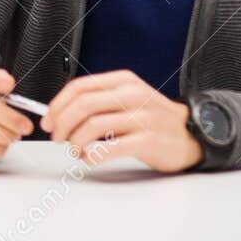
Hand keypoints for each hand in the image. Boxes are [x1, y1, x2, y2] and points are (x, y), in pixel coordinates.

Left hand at [42, 70, 202, 172]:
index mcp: (123, 81)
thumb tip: (59, 113)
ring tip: (74, 150)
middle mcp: (133, 95)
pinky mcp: (149, 140)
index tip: (47, 120)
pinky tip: (89, 158)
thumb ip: (99, 100)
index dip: (58, 104)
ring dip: (75, 141)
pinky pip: (111, 148)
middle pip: (83, 105)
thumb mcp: (128, 98)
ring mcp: (143, 117)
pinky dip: (93, 155)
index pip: (80, 87)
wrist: (192, 135)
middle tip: (56, 137)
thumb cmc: (153, 119)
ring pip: (93, 126)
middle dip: (61, 123)